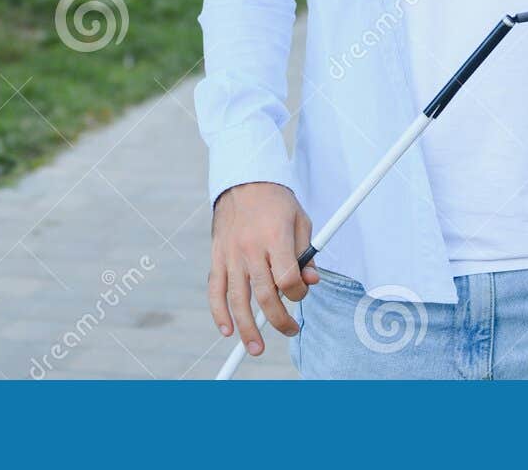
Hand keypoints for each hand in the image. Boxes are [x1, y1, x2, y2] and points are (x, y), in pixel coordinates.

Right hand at [208, 181, 318, 354]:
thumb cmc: (276, 202)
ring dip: (246, 327)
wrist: (243, 180)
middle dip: (278, 320)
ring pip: (237, 298)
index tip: (301, 292)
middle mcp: (251, 248)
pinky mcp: (217, 255)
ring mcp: (231, 253)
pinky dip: (219, 311)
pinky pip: (215, 289)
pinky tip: (226, 329)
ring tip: (255, 348)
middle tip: (290, 330)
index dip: (298, 293)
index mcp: (275, 237)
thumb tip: (311, 282)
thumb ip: (307, 253)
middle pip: (264, 295)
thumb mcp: (301, 220)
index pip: (287, 278)